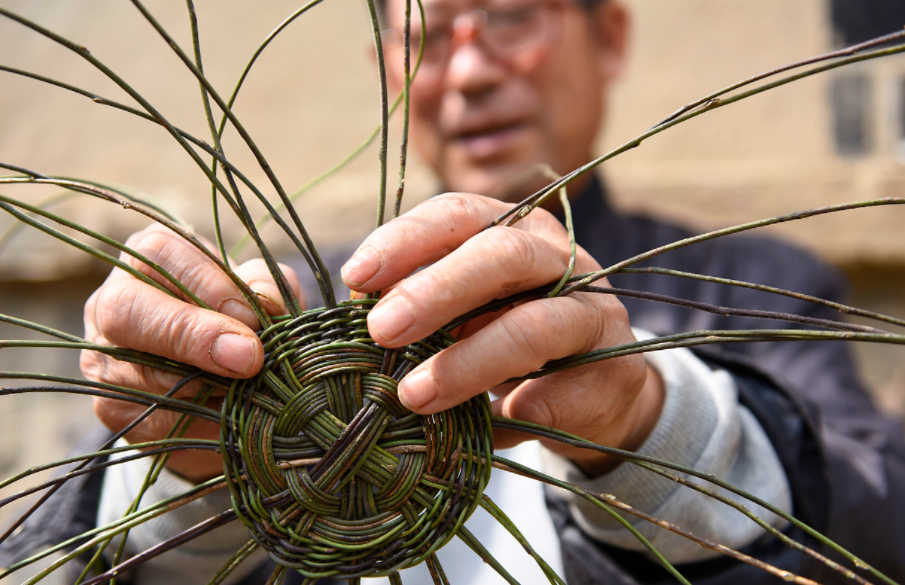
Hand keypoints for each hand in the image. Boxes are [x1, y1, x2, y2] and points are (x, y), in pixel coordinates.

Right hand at [81, 225, 300, 481]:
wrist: (218, 383)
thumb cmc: (240, 320)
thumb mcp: (259, 295)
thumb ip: (267, 289)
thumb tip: (268, 304)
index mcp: (147, 260)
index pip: (159, 254)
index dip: (208, 284)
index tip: (253, 316)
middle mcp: (109, 304)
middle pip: (126, 311)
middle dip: (193, 335)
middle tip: (249, 358)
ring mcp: (102, 360)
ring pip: (140, 373)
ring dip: (206, 386)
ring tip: (252, 390)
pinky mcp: (112, 410)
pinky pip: (154, 420)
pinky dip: (204, 423)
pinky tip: (235, 419)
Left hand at [342, 193, 663, 475]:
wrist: (597, 391)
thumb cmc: (510, 338)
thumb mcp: (466, 311)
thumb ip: (423, 305)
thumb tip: (356, 312)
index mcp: (515, 230)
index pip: (459, 215)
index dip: (405, 240)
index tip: (356, 277)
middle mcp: (560, 260)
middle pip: (502, 255)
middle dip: (436, 290)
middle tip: (381, 330)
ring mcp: (594, 313)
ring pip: (535, 326)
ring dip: (468, 362)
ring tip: (414, 396)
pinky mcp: (615, 371)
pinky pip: (560, 393)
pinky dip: (517, 413)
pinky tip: (489, 425)